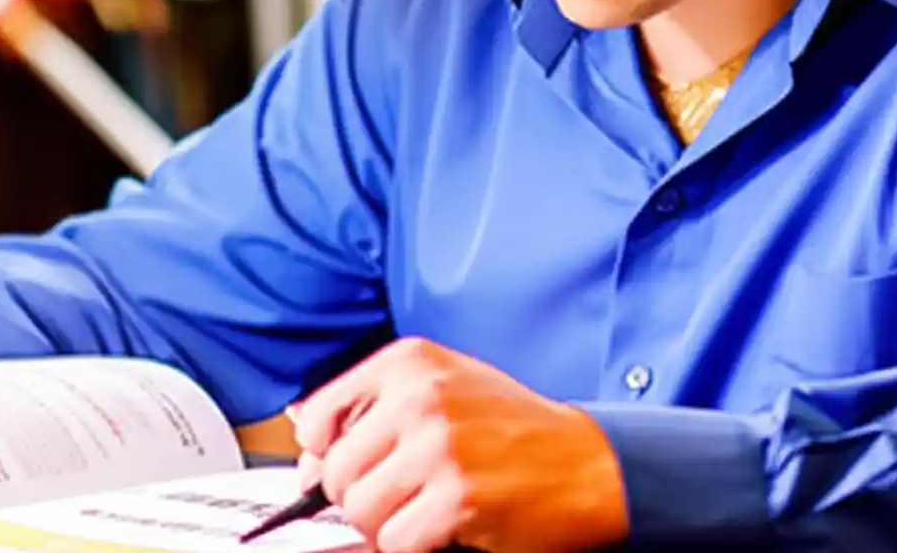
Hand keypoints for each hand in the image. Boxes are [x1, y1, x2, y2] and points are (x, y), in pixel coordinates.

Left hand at [289, 337, 628, 552]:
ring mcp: (438, 447)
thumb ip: (377, 408)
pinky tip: (442, 529)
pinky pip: (394, 541)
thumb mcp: (445, 388)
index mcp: (410, 362)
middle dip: (358, 497)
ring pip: (358, 510)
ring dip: (385, 525)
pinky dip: (411, 545)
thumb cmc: (516, 428)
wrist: (589, 461)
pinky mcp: (455, 498)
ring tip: (423, 512)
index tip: (337, 465)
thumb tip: (306, 449)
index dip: (320, 453)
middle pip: (335, 472)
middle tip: (397, 498)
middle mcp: (419, 397)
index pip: (318, 414)